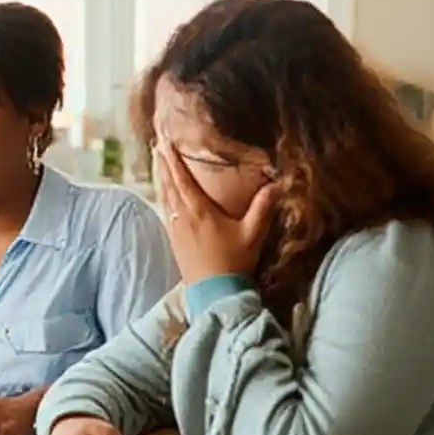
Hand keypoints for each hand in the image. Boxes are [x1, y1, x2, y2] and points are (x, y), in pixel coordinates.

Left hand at [157, 142, 277, 283]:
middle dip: (162, 163)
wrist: (214, 292)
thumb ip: (264, 207)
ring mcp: (175, 228)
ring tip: (156, 162)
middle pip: (167, 184)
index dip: (173, 160)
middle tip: (155, 145)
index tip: (165, 142)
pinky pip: (164, 210)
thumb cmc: (234, 262)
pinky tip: (162, 194)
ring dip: (160, 178)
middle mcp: (182, 217)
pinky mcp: (173, 239)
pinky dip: (162, 196)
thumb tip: (278, 183)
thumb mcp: (253, 234)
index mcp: (199, 211)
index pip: (182, 179)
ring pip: (163, 197)